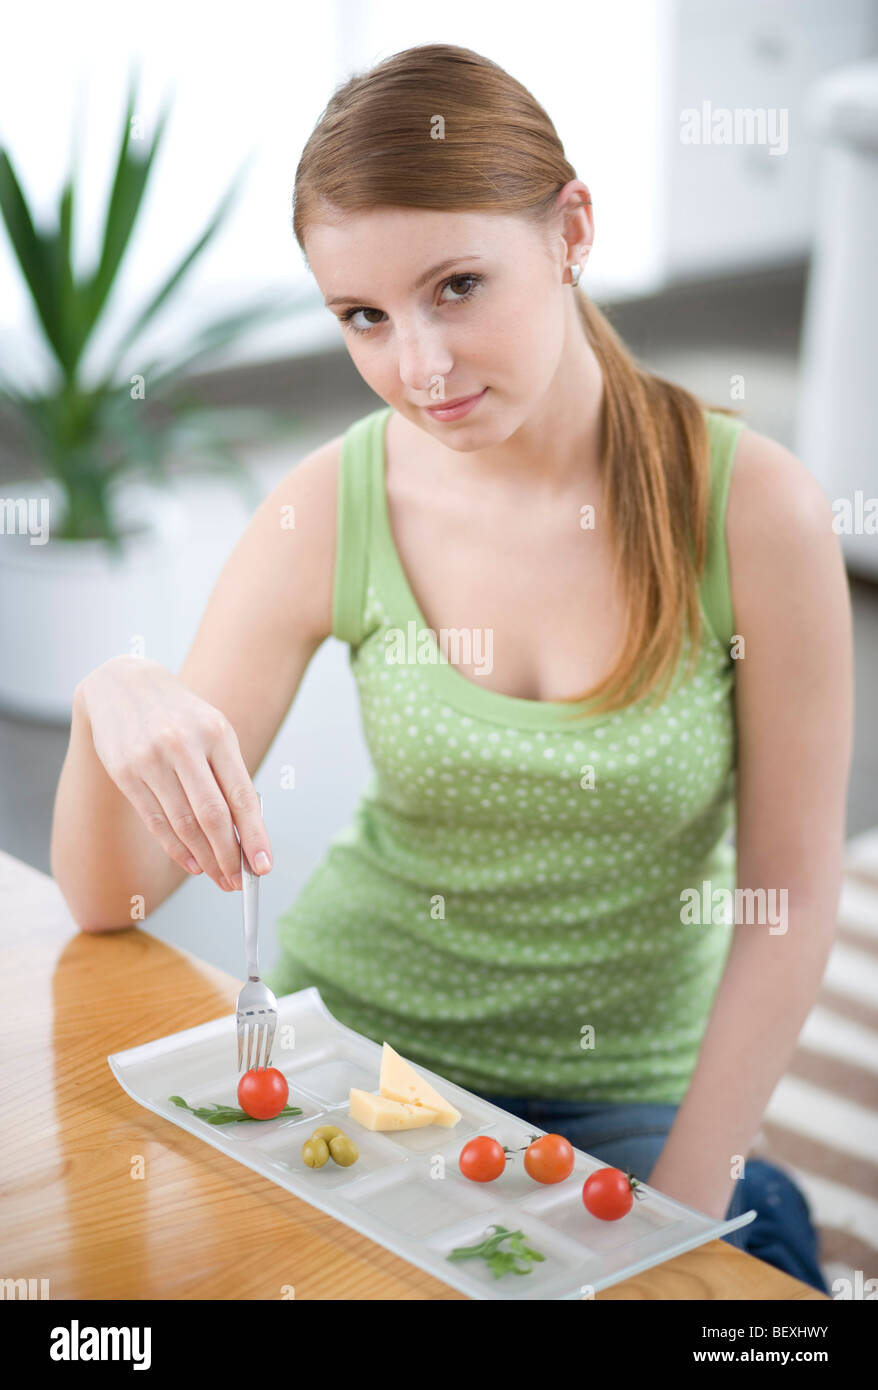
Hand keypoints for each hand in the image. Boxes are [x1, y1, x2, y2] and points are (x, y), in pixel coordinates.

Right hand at [77, 655, 271, 892]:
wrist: (122, 684)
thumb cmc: (179, 715)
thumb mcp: (212, 731)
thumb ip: (227, 776)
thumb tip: (245, 832)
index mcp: (216, 733)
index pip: (241, 795)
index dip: (255, 836)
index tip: (264, 866)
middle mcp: (184, 745)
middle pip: (212, 816)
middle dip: (229, 856)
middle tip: (238, 882)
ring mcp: (151, 759)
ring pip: (183, 824)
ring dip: (204, 859)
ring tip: (218, 877)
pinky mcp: (125, 772)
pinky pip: (155, 821)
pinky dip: (176, 848)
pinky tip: (191, 863)